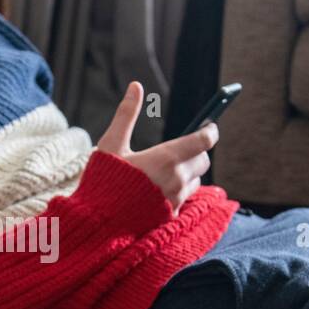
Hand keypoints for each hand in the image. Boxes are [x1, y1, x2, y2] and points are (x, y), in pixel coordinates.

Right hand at [96, 81, 218, 213]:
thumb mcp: (111, 144)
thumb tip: (135, 86)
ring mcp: (175, 199)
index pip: (203, 141)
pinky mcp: (170, 215)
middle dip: (196, 153)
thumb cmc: (103, 180)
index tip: (209, 127)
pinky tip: (158, 191)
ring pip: (195, 181)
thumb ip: (126, 114)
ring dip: (188, 174)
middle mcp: (177, 179)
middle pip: (203, 161)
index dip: (210, 131)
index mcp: (166, 158)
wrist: (98, 221)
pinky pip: (183, 200)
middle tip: (181, 150)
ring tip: (166, 172)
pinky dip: (177, 193)